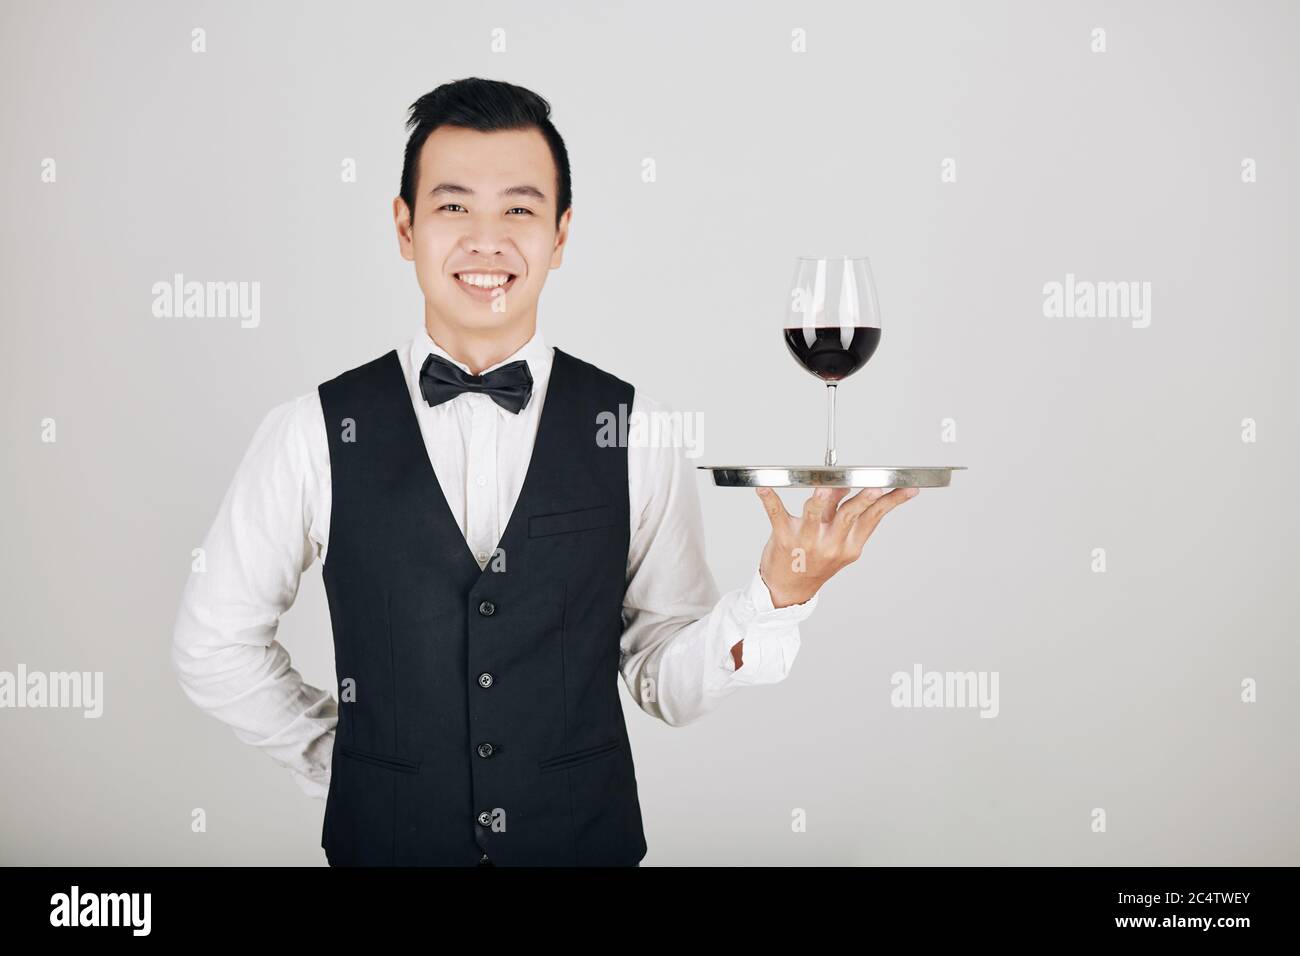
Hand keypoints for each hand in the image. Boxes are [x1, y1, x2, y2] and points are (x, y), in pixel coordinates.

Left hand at [754, 485, 919, 607]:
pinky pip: (776, 514)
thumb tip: (846, 483)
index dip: (891, 501)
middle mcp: (831, 543)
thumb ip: (844, 513)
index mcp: (849, 545)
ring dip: (821, 499)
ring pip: (815, 514)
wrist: (789, 590)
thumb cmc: (815, 562)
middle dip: (863, 500)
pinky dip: (769, 499)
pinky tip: (764, 487)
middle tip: (874, 488)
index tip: (906, 488)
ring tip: (826, 486)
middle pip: (850, 515)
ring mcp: (807, 540)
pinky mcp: (784, 537)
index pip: (874, 518)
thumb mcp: (839, 543)